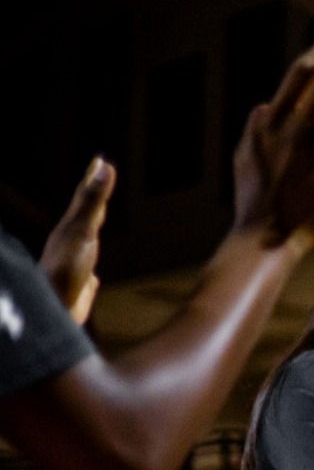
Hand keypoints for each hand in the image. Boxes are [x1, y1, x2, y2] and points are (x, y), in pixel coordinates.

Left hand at [40, 157, 112, 322]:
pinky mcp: (81, 285)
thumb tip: (105, 166)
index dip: (94, 178)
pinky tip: (95, 276)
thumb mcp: (81, 229)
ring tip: (98, 219)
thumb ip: (92, 200)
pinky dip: (94, 267)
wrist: (54, 309)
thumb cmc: (65, 269)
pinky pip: (90, 271)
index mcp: (72, 227)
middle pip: (85, 214)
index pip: (85, 196)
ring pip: (87, 240)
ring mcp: (76, 262)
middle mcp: (72, 241)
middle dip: (94, 198)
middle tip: (102, 181)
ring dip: (94, 227)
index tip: (101, 160)